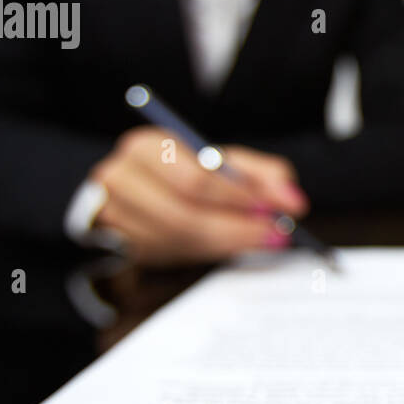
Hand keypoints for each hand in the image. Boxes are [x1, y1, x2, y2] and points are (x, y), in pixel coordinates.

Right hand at [88, 126, 308, 264]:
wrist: (136, 193)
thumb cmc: (185, 173)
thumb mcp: (222, 163)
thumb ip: (261, 175)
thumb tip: (293, 200)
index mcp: (146, 147)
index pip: (196, 178)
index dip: (239, 197)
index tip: (275, 209)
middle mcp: (119, 178)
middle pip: (183, 215)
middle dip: (236, 228)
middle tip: (274, 233)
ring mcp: (110, 215)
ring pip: (175, 241)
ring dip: (224, 245)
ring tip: (257, 239)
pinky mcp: (114, 245)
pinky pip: (165, 256)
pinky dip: (203, 253)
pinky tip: (228, 245)